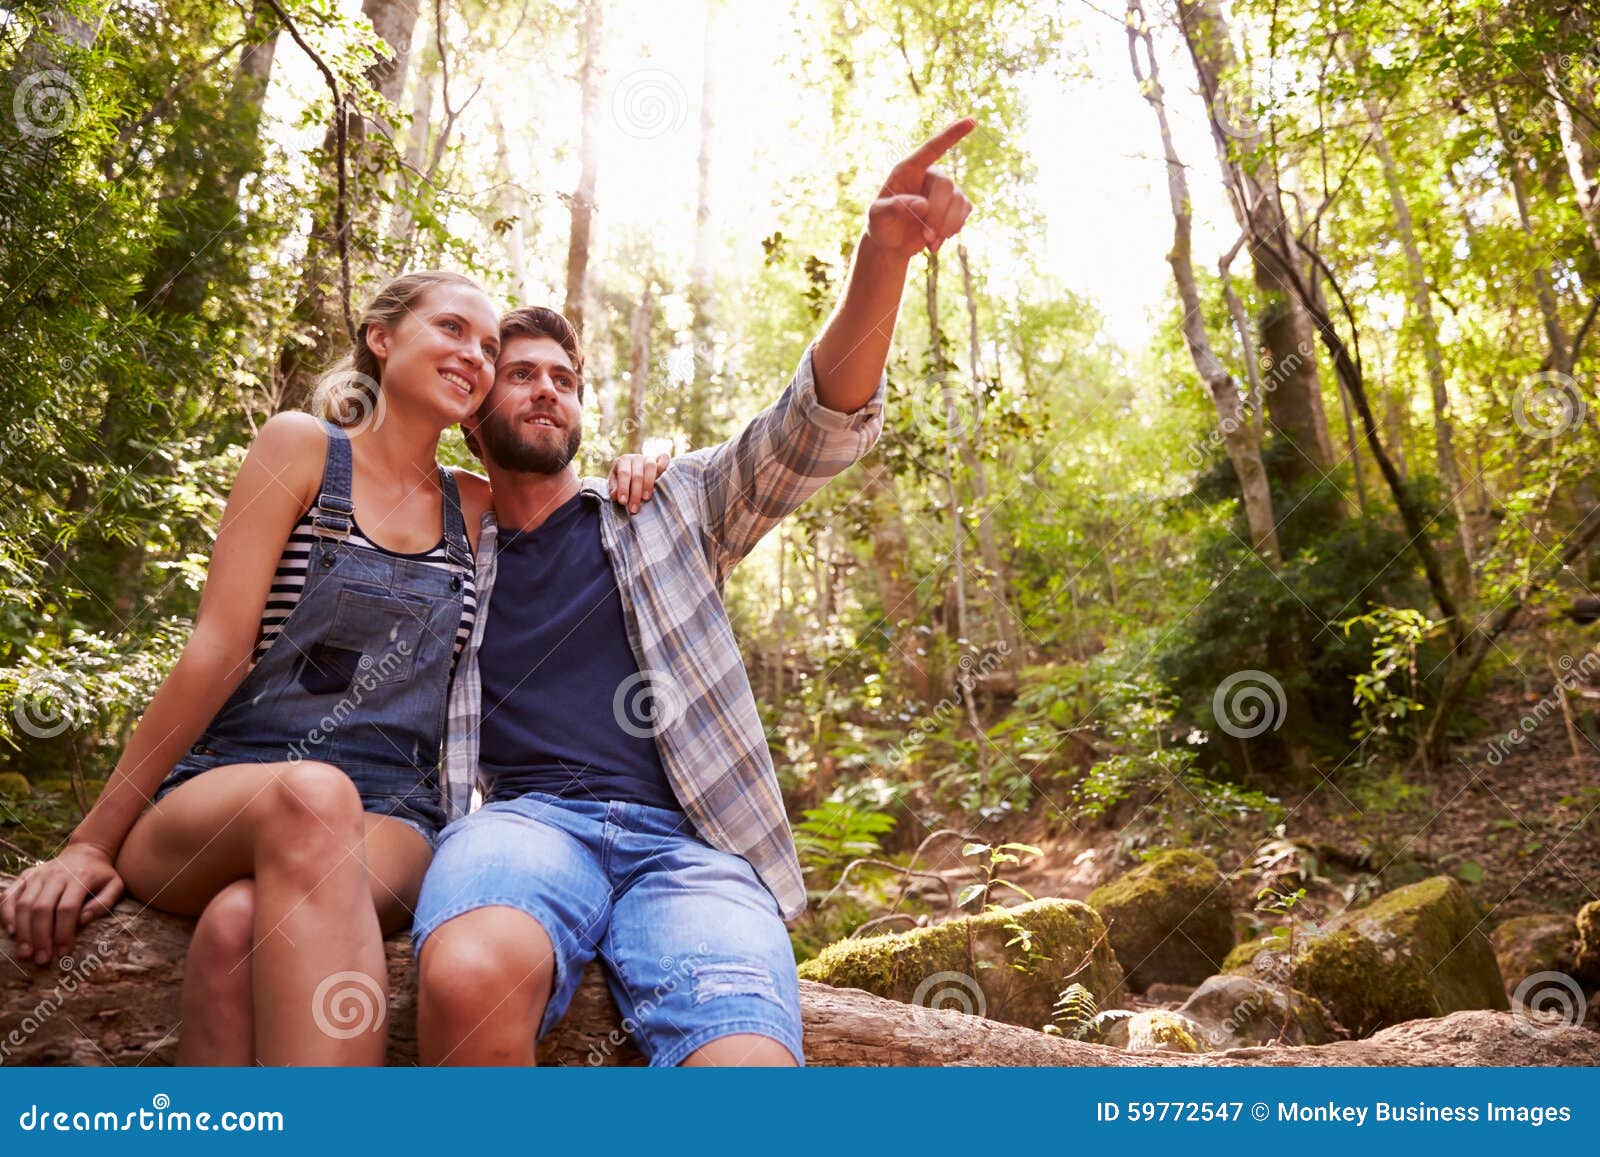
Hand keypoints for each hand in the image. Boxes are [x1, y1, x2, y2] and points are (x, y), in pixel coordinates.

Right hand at [0, 844, 123, 964]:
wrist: (86, 851)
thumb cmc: (101, 875)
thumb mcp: (115, 885)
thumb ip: (104, 903)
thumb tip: (83, 920)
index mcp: (79, 878)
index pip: (67, 909)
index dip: (64, 932)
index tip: (63, 952)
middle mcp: (55, 875)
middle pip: (42, 908)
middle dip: (40, 937)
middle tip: (41, 959)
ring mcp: (38, 875)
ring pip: (24, 904)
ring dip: (23, 931)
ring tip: (25, 953)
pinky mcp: (26, 876)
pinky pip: (10, 895)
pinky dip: (7, 913)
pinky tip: (11, 932)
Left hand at [608, 451, 670, 513]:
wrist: (637, 471)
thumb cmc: (625, 481)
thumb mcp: (616, 485)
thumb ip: (614, 490)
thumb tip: (615, 496)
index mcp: (623, 461)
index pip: (624, 473)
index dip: (623, 488)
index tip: (623, 502)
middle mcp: (636, 457)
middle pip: (637, 474)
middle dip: (635, 493)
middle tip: (634, 509)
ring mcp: (649, 457)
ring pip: (650, 467)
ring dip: (648, 484)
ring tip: (646, 499)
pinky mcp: (661, 458)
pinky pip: (664, 458)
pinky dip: (663, 466)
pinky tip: (661, 478)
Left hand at [866, 118, 976, 260]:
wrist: (892, 242)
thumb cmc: (881, 224)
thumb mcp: (877, 217)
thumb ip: (894, 208)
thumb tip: (923, 205)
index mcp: (909, 169)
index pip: (933, 147)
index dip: (952, 134)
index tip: (972, 121)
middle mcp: (930, 175)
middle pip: (947, 185)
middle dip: (938, 213)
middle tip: (926, 234)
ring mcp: (945, 191)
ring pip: (960, 200)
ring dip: (946, 225)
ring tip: (929, 241)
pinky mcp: (955, 207)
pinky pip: (965, 212)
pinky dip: (953, 230)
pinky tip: (936, 241)